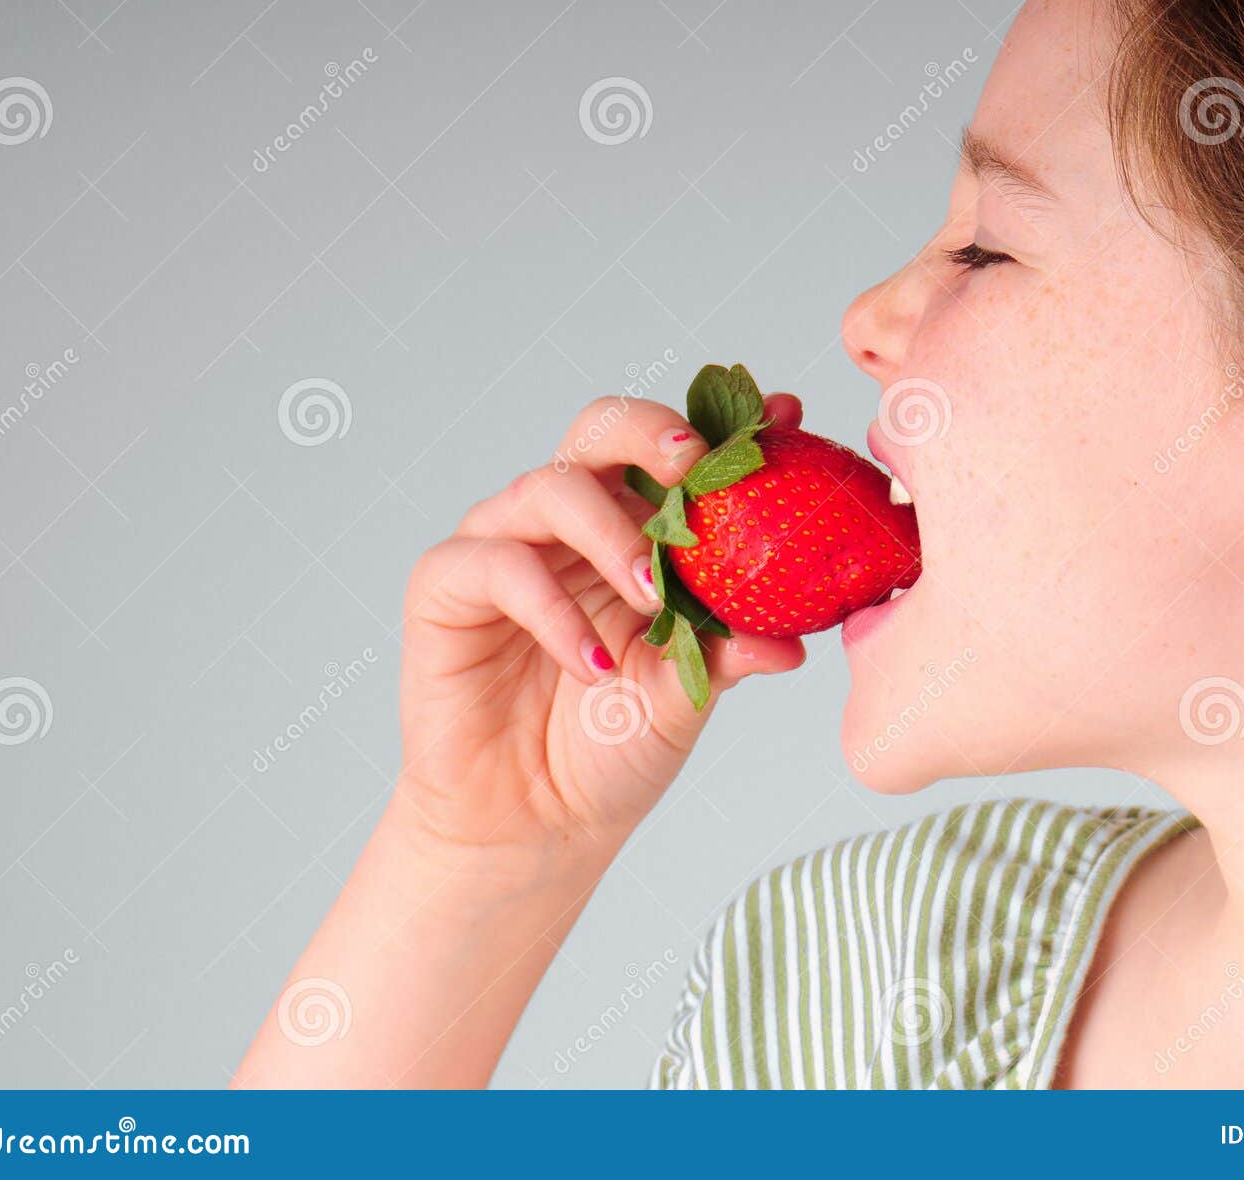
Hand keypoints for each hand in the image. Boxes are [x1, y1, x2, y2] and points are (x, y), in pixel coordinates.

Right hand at [394, 391, 806, 878]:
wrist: (534, 826)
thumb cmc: (608, 748)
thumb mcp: (686, 697)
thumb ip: (729, 650)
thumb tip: (797, 638)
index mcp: (630, 531)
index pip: (670, 458)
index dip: (722, 430)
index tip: (781, 418)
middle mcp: (565, 525)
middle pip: (598, 432)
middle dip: (651, 435)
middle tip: (693, 468)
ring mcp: (503, 548)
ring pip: (550, 487)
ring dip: (611, 534)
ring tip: (652, 597)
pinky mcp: (446, 588)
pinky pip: (497, 565)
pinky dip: (551, 607)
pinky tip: (593, 663)